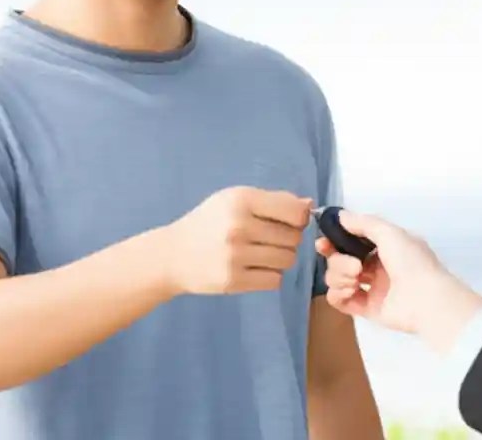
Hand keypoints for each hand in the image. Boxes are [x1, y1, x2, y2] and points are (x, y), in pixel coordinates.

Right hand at [160, 186, 311, 294]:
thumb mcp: (234, 200)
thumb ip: (273, 201)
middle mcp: (239, 227)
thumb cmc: (208, 223)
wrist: (171, 256)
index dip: (299, 218)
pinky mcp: (233, 281)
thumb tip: (309, 205)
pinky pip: (274, 280)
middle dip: (288, 239)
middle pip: (293, 238)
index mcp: (241, 200)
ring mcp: (235, 256)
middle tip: (270, 239)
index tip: (290, 221)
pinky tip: (254, 268)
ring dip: (280, 258)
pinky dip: (270, 276)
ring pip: (287, 260)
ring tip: (262, 254)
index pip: (295, 212)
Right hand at [315, 211, 481, 353]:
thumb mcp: (390, 233)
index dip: (334, 241)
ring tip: (355, 281)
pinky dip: (338, 295)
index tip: (323, 243)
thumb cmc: (412, 262)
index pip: (351, 241)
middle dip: (339, 261)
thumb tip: (340, 215)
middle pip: (340, 260)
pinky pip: (340, 300)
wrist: (427, 300)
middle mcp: (377, 266)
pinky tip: (350, 292)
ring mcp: (371, 288)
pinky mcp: (367, 309)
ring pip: (338, 279)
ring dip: (339, 277)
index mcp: (385, 246)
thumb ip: (363, 223)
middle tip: (354, 268)